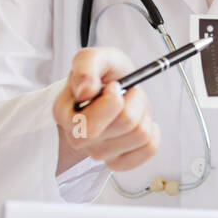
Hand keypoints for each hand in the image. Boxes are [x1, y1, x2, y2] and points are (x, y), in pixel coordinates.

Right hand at [52, 47, 159, 175]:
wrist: (114, 86)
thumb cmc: (102, 73)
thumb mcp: (95, 56)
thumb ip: (86, 64)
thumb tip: (85, 91)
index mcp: (64, 113)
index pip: (91, 122)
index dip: (113, 98)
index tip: (114, 85)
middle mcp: (77, 138)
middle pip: (125, 124)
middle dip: (134, 101)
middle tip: (125, 92)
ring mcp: (98, 152)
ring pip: (141, 134)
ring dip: (143, 112)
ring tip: (131, 104)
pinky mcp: (118, 160)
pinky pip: (149, 149)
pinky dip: (153, 131)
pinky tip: (141, 121)